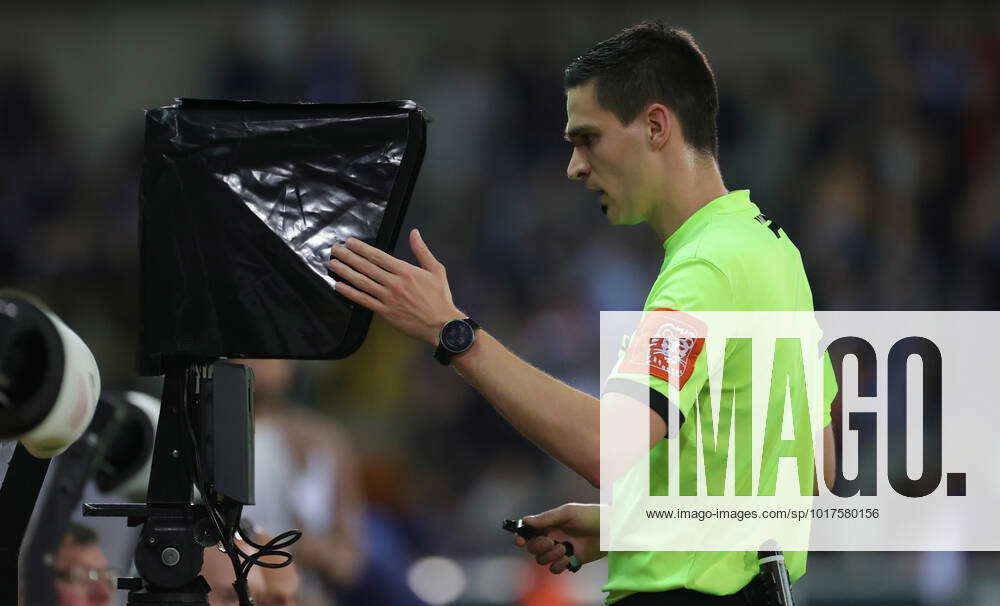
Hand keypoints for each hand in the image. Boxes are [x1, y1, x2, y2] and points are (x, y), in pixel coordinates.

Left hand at [327, 229, 463, 345]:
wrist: (442, 324)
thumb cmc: (440, 297)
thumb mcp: (436, 270)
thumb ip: (422, 251)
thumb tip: (414, 233)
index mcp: (405, 271)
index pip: (378, 256)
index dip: (361, 248)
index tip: (349, 242)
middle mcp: (394, 283)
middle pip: (366, 267)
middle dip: (348, 256)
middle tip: (334, 249)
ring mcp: (388, 298)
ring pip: (362, 282)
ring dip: (345, 272)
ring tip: (332, 264)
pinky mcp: (385, 312)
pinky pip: (364, 301)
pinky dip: (350, 293)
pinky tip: (339, 286)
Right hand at [514, 503, 605, 573]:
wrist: (610, 530)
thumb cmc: (590, 515)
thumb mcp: (568, 513)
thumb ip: (547, 518)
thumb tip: (526, 521)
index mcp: (549, 524)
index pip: (529, 532)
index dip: (521, 537)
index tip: (520, 541)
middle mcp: (552, 537)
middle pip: (532, 548)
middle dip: (538, 546)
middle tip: (550, 541)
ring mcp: (560, 550)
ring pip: (541, 560)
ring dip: (549, 556)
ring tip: (563, 548)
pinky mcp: (569, 561)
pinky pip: (554, 569)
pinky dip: (558, 565)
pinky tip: (568, 558)